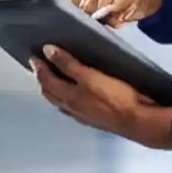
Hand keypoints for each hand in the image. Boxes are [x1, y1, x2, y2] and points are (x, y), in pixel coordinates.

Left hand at [31, 45, 171, 149]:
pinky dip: (67, 99)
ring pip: (61, 102)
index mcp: (67, 97)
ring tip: (53, 79)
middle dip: (43, 80)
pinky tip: (73, 95)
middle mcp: (71, 108)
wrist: (138, 121)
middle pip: (50, 94)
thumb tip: (46, 50)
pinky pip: (73, 107)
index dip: (39, 68)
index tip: (33, 56)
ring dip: (54, 90)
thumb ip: (68, 64)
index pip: (46, 81)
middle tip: (39, 67)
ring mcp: (83, 116)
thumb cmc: (114, 96)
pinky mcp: (95, 119)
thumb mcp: (90, 76)